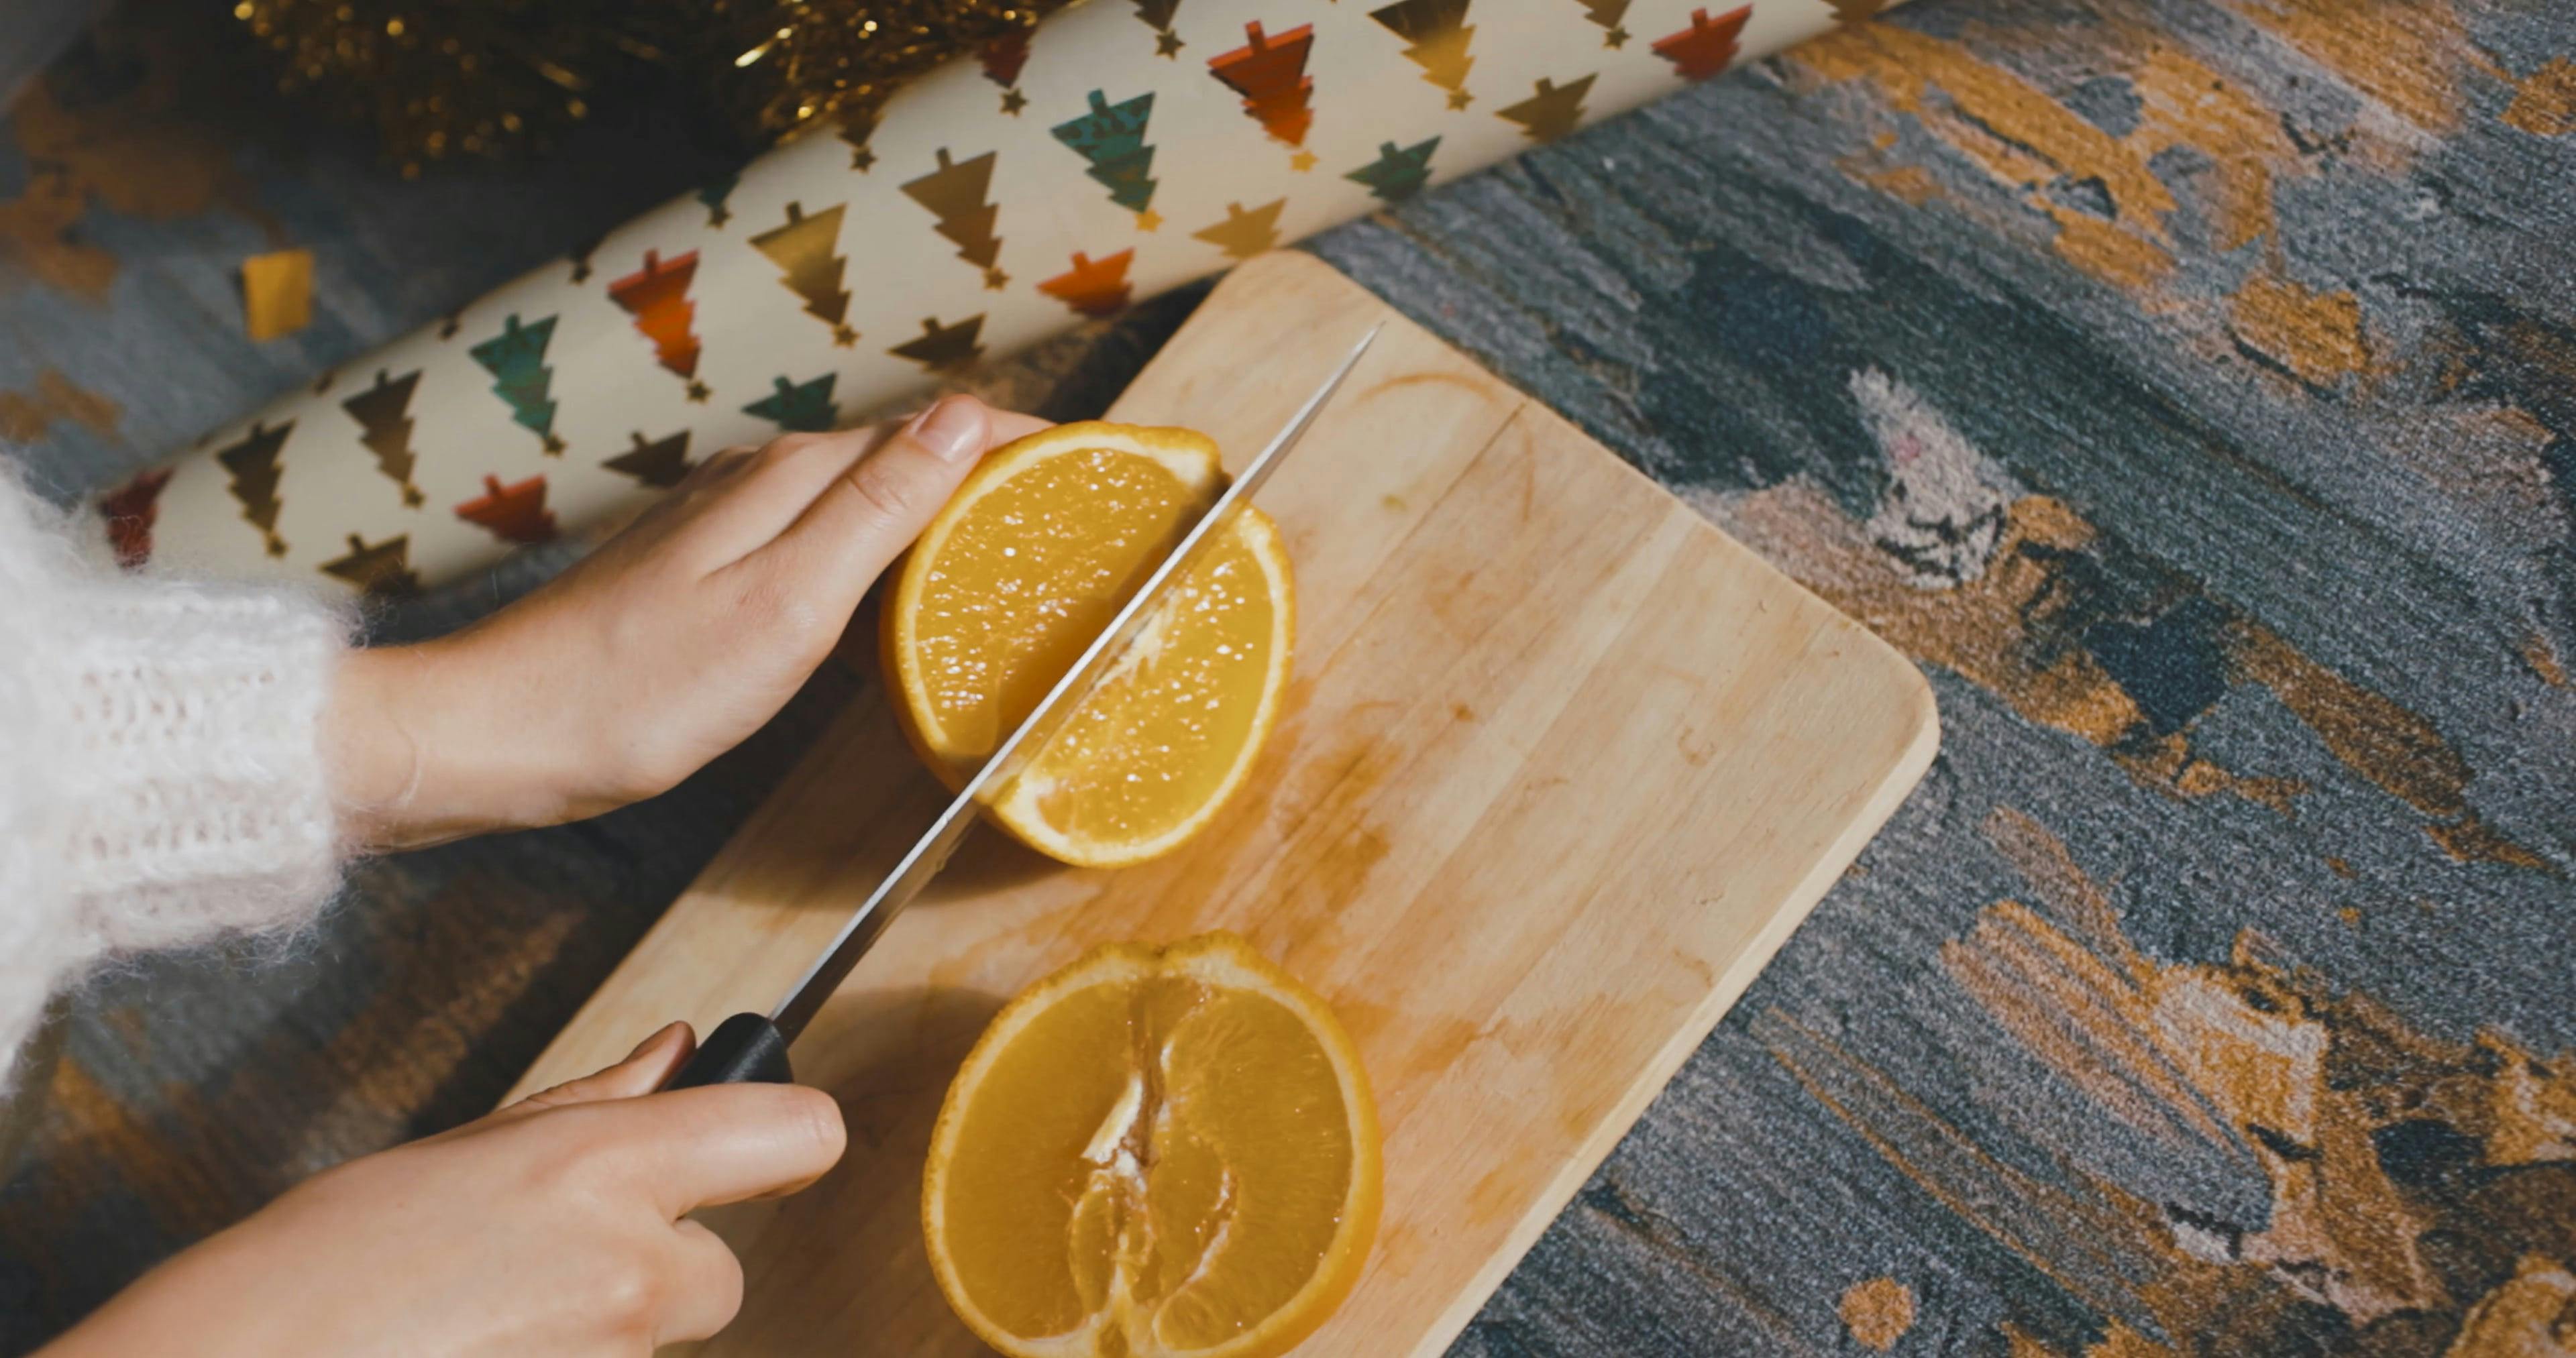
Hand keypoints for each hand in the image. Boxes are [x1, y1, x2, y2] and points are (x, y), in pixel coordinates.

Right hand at [43, 1024, 843, 1356]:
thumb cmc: (322, 1267)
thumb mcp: (462, 1152)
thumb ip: (593, 1107)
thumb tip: (681, 1052)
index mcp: (605, 1171)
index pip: (796, 1135)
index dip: (785, 1139)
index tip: (766, 1148)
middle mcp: (633, 1271)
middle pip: (718, 1274)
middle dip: (656, 1271)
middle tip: (541, 1267)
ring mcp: (617, 1357)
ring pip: (656, 1339)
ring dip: (598, 1329)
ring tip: (484, 1315)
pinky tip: (485, 1346)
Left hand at [326, 396, 1051, 846]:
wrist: (504, 737)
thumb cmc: (639, 691)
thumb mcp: (788, 604)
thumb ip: (878, 508)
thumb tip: (962, 417)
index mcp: (791, 479)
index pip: (938, 433)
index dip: (1026, 445)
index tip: (1103, 464)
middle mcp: (761, 481)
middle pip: (906, 458)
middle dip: (996, 477)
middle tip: (1080, 518)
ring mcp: (729, 524)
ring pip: (865, 502)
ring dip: (941, 521)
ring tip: (1013, 561)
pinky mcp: (708, 571)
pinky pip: (823, 548)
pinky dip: (881, 568)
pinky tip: (898, 615)